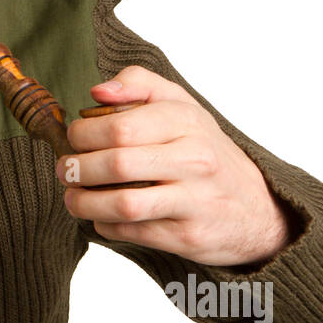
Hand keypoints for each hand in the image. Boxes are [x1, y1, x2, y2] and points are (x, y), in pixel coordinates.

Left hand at [58, 65, 293, 266]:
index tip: (73, 138)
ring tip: (72, 197)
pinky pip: (132, 233)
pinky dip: (105, 225)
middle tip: (65, 170)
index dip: (84, 133)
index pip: (120, 126)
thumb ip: (139, 85)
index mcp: (187, 123)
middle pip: (117, 164)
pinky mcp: (187, 236)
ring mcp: (193, 201)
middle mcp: (194, 161)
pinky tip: (101, 216)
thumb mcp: (183, 107)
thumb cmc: (206, 151)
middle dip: (78, 169)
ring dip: (84, 202)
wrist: (257, 209)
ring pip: (123, 204)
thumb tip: (98, 91)